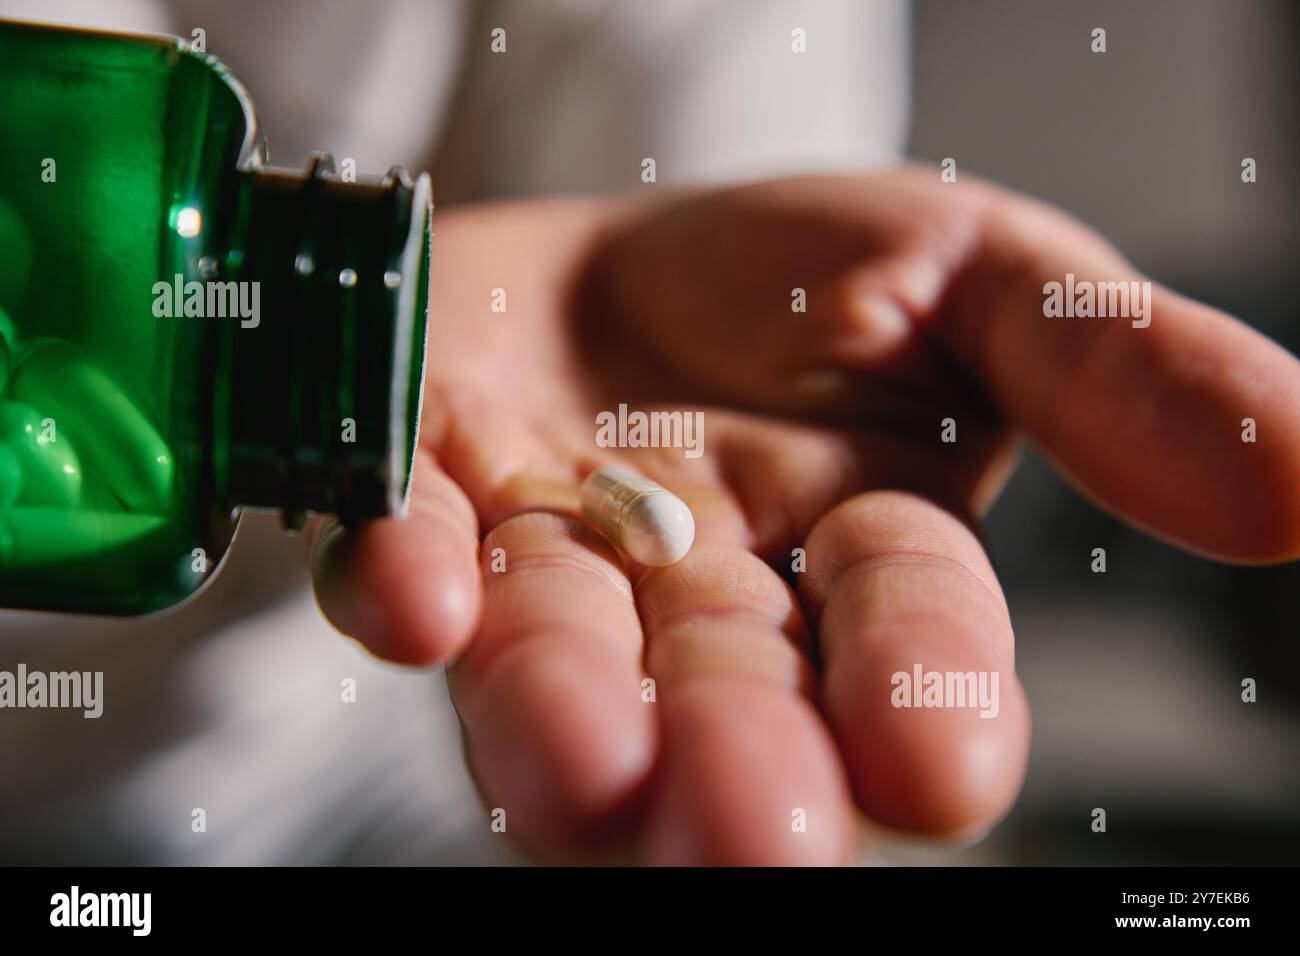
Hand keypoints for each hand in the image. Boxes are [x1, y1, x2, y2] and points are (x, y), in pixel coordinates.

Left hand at [311, 169, 1299, 863]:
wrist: (629, 238)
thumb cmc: (809, 268)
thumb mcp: (988, 278)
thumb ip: (1119, 374)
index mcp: (856, 558)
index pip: (906, 638)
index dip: (925, 689)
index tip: (938, 763)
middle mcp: (707, 602)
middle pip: (728, 706)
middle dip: (741, 765)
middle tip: (753, 831)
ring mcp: (561, 566)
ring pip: (563, 672)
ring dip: (565, 714)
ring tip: (584, 766)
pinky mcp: (435, 509)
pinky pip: (408, 561)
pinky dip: (406, 576)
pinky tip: (417, 589)